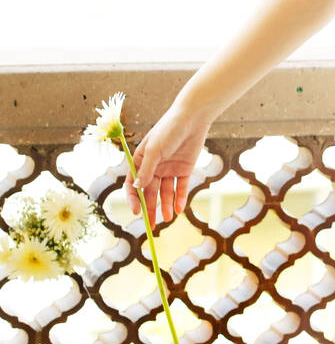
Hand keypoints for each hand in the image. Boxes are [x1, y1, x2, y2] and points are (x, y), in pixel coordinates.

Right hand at [123, 102, 212, 230]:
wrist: (192, 118)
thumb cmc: (169, 129)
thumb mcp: (155, 150)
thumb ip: (146, 170)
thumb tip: (136, 188)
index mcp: (141, 161)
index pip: (133, 184)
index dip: (133, 199)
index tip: (137, 212)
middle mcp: (154, 167)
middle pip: (150, 192)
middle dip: (150, 208)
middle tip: (152, 225)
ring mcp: (169, 169)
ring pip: (166, 192)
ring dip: (166, 206)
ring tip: (167, 218)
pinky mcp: (185, 170)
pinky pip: (181, 188)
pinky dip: (179, 198)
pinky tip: (178, 209)